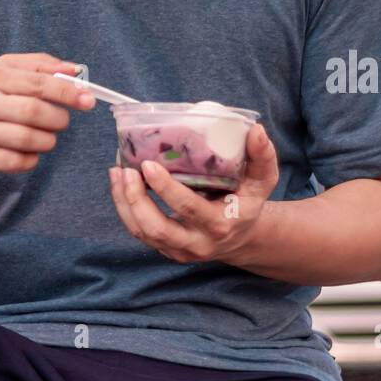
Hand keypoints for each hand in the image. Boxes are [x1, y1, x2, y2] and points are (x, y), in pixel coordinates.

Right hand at [0, 53, 95, 176]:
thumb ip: (34, 65)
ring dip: (48, 141)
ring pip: (30, 139)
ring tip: (46, 137)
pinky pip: (17, 162)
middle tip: (62, 121)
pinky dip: (32, 159)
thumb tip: (73, 69)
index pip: (38, 84)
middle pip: (36, 112)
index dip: (68, 93)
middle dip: (59, 119)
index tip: (88, 100)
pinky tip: (29, 152)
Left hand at [109, 123, 279, 264]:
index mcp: (220, 225)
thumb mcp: (263, 181)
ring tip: (117, 173)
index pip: (188, 208)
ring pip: (141, 232)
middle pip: (156, 228)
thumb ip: (262, 156)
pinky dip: (124, 208)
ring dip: (124, 202)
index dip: (165, 188)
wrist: (240, 238)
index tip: (148, 165)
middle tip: (126, 171)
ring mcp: (177, 250)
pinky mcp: (164, 249)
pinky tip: (119, 184)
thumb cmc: (247, 202)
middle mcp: (197, 243)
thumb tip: (256, 130)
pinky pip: (138, 232)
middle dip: (135, 199)